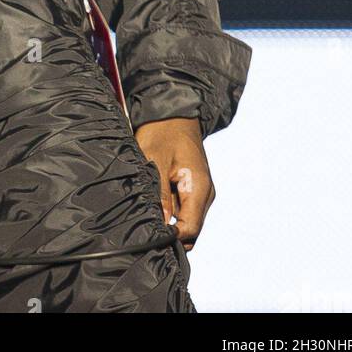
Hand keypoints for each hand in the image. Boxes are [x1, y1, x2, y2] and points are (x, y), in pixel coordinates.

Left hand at [134, 116, 213, 250]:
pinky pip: (184, 207)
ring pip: (187, 219)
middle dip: (171, 231)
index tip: (152, 235)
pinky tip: (155, 199)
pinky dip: (170, 209)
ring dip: (170, 219)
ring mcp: (201, 191)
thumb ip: (159, 194)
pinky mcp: (194, 188)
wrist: (174, 114)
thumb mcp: (154, 161)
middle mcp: (205, 194)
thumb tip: (161, 224)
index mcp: (199, 188)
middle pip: (191, 228)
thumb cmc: (162, 133)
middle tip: (147, 225)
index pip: (191, 228)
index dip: (173, 237)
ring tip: (150, 207)